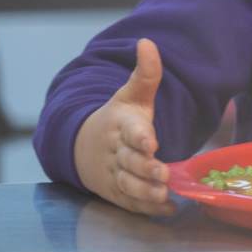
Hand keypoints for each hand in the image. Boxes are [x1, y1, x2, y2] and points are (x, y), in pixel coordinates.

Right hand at [72, 38, 173, 216]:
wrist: (83, 146)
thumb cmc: (118, 120)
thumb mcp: (131, 95)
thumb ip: (145, 74)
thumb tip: (147, 42)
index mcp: (120, 126)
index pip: (130, 131)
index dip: (139, 137)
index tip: (150, 142)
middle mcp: (116, 152)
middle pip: (130, 162)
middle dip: (144, 169)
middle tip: (162, 174)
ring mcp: (115, 175)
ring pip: (129, 186)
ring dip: (145, 192)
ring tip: (163, 193)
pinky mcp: (118, 193)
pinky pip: (132, 203)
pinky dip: (148, 209)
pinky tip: (167, 209)